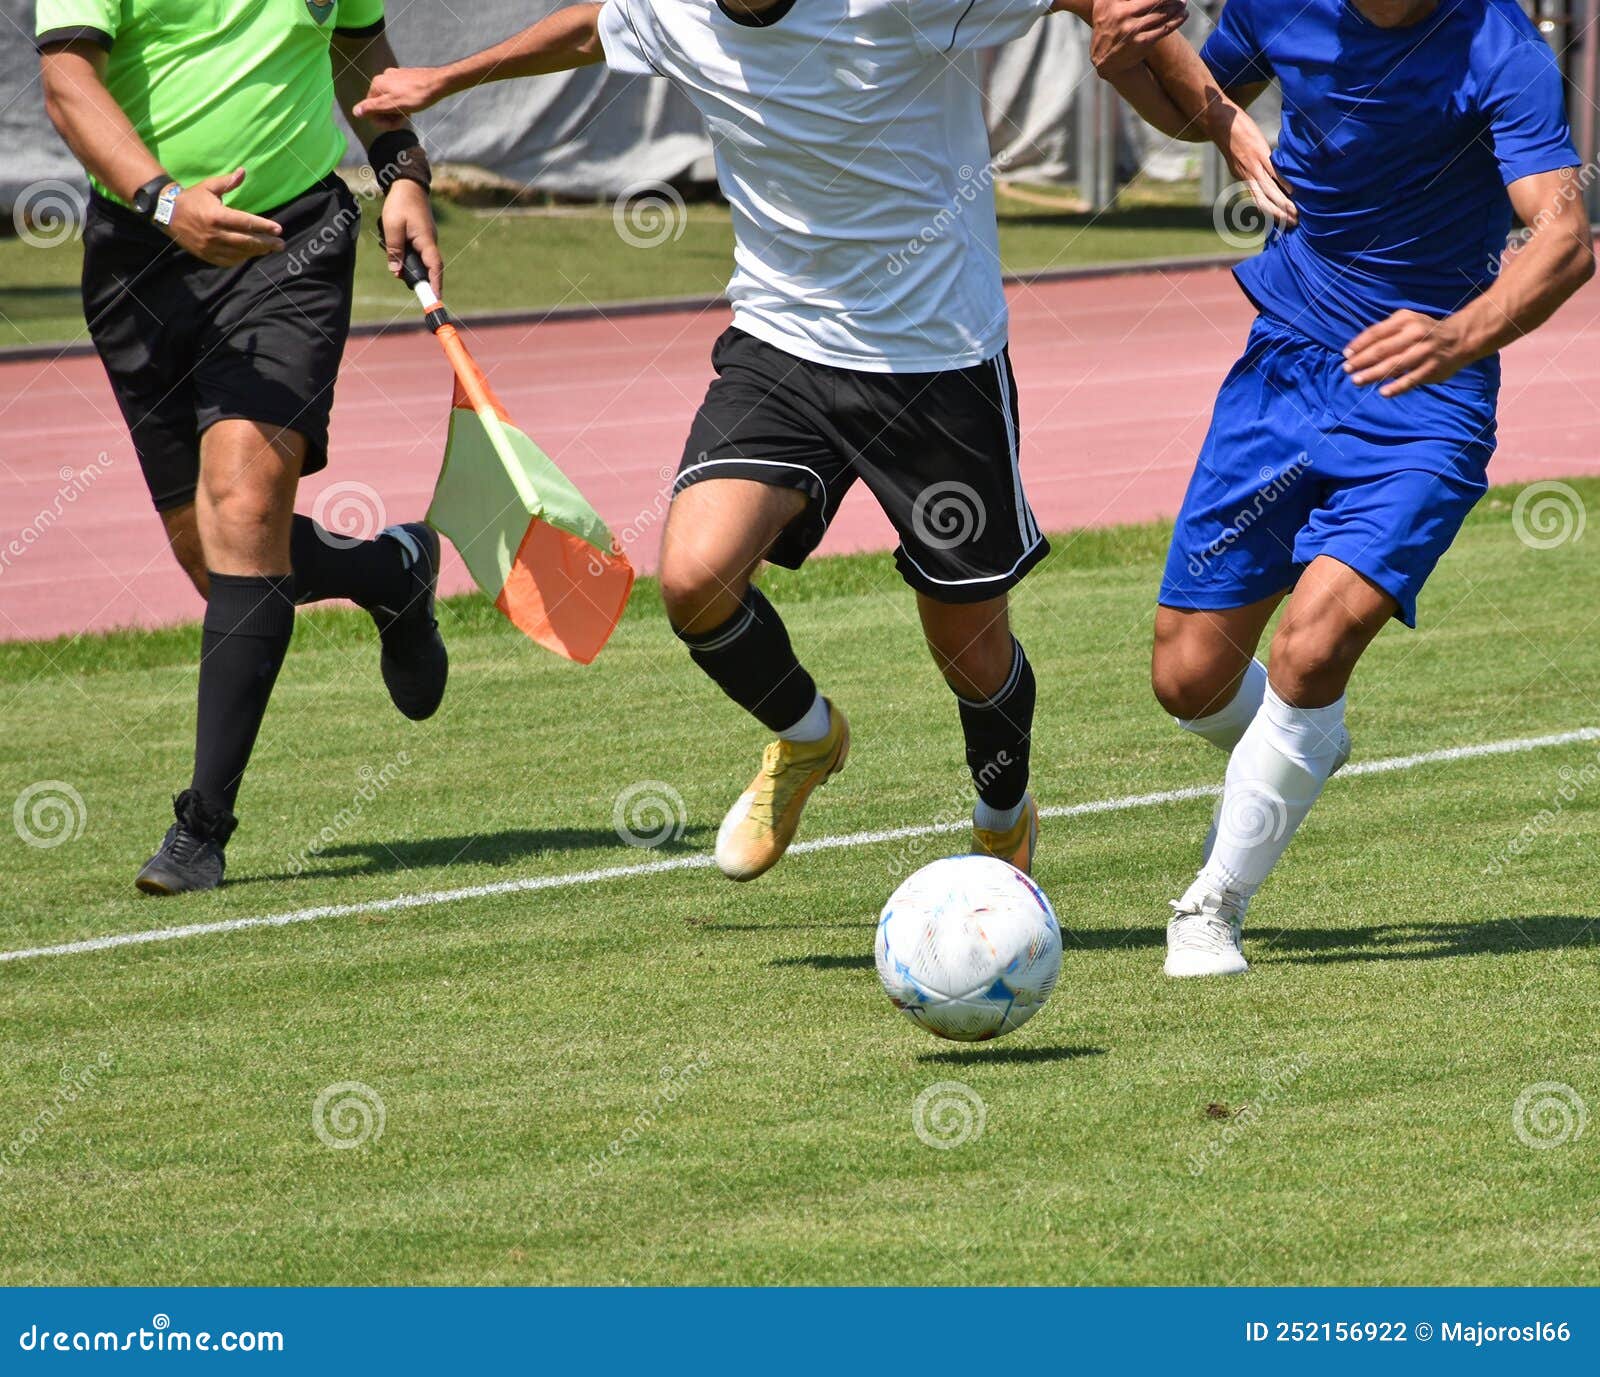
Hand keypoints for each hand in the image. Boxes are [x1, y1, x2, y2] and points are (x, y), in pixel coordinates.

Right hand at [165, 169, 283, 265]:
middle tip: (281, 244)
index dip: (263, 226)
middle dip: (266, 243)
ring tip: (270, 249)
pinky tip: (252, 254)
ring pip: (240, 253)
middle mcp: (214, 234)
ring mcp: (210, 247)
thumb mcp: (209, 187)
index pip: (245, 222)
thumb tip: (243, 171)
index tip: (279, 229)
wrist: (167, 214)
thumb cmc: (192, 198)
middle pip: (246, 241)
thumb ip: (228, 182)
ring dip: (257, 252)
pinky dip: (242, 258)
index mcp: (216, 215)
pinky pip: (229, 261)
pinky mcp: (207, 256)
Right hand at [354, 66, 446, 120]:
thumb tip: (355, 112)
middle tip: (404, 119)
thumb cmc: (416, 96)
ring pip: (389, 100)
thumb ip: (373, 108)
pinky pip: (398, 94)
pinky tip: (412, 105)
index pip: (370, 109)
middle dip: (390, 116)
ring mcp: (393, 76)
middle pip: (379, 104)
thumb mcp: (393, 105)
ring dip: (397, 110)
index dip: (382, 121)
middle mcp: (382, 78)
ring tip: (409, 112)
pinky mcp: (403, 77)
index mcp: (377, 84)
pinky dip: (403, 102)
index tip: (396, 123)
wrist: (437, 83)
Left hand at [380, 178, 442, 297]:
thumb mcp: (392, 227)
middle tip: (402, 277)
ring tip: (393, 249)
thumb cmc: (400, 203)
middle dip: (415, 275)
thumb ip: (394, 250)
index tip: (435, 298)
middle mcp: (430, 243)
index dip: (436, 284)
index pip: (434, 267)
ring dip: (406, 260)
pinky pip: (415, 250)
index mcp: (426, 241)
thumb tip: (396, 272)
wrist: (407, 183)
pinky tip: (393, 240)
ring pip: (418, 259)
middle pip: (427, 267)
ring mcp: (426, 240)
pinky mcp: (421, 237)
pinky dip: (405, 251)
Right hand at [1090, 0, 1187, 74]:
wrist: (1105, 58)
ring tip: (1183, 3)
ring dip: (1177, 7)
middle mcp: (1121, 13)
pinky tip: (1183, 15)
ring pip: (1162, 13)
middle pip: (1156, 0)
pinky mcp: (1141, 42)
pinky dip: (1176, 20)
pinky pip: (1164, 28)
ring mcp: (1132, 28)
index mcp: (1110, 2)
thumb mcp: (1103, 4)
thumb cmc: (1108, 25)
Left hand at [1216, 105, 1295, 228]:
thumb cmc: (1232, 136)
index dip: (1271, 211)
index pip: (1258, 199)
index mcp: (1242, 177)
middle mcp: (1246, 176)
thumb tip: (1265, 169)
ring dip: (1282, 205)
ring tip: (1295, 214)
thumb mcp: (1238, 156)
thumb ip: (1250, 165)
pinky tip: (1293, 192)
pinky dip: (1283, 183)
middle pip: (1264, 202)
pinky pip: (1273, 172)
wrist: (1219, 122)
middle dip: (1278, 215)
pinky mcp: (1259, 154)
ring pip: (1269, 191)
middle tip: (1293, 224)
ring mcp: (1253, 166)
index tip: (1283, 221)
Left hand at [1343, 310, 1470, 396]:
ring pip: (1394, 365)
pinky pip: (1411, 379)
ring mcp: (1424, 352)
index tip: (1346, 354)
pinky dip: (1396, 386)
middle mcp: (1415, 334)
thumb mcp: (1406, 322)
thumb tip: (1356, 349)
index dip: (1359, 344)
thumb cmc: (1423, 331)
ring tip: (1357, 380)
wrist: (1459, 338)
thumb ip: (1384, 332)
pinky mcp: (1431, 369)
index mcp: (1405, 320)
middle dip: (1362, 360)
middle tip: (1346, 369)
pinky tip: (1383, 392)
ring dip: (1373, 374)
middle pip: (1382, 349)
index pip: (1376, 332)